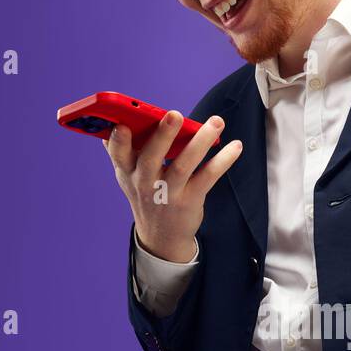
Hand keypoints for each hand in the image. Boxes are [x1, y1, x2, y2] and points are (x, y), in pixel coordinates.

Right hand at [102, 111, 241, 261]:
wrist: (161, 236)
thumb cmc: (146, 196)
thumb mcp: (128, 176)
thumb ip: (123, 151)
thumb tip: (115, 121)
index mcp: (127, 171)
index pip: (118, 154)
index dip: (118, 140)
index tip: (123, 125)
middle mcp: (145, 182)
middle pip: (151, 157)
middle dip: (162, 135)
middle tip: (174, 114)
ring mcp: (168, 193)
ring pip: (183, 165)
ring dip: (200, 142)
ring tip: (216, 122)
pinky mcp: (190, 200)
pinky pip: (207, 177)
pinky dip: (223, 161)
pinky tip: (235, 146)